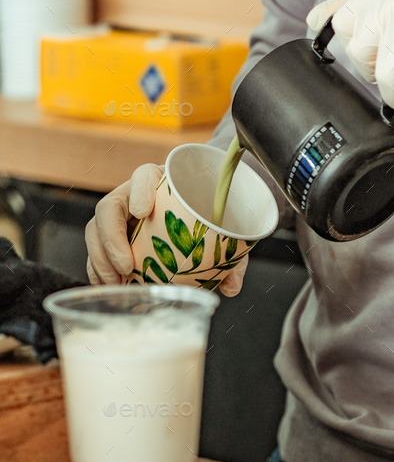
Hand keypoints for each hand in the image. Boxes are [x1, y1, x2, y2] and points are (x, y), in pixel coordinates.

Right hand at [85, 162, 248, 296]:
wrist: (198, 212)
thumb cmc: (207, 215)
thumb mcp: (222, 229)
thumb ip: (231, 253)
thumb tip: (231, 285)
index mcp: (162, 181)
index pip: (144, 175)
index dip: (140, 190)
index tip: (143, 212)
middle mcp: (134, 195)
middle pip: (110, 206)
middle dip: (112, 237)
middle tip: (126, 267)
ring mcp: (119, 216)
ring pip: (96, 230)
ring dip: (101, 259)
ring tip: (117, 283)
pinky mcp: (111, 237)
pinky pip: (96, 251)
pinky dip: (98, 270)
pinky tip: (109, 287)